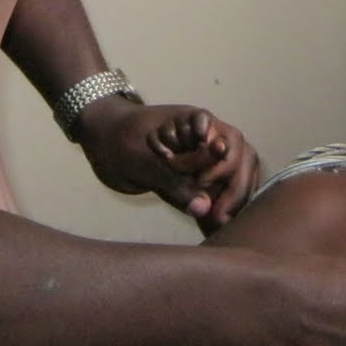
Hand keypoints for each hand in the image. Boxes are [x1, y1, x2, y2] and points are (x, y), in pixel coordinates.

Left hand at [74, 100, 260, 229]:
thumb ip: (173, 184)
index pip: (226, 139)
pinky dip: (225, 205)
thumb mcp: (140, 162)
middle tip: (218, 216)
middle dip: (234, 186)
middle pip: (242, 156)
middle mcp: (207, 136)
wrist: (104, 142)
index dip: (222, 160)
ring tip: (220, 223)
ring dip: (235, 198)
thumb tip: (204, 208)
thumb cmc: (118, 140)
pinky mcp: (202, 174)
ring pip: (239, 173)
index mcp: (193, 121)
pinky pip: (225, 188)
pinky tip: (215, 224)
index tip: (205, 181)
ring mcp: (207, 154)